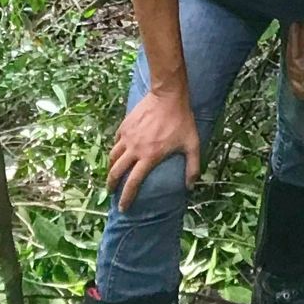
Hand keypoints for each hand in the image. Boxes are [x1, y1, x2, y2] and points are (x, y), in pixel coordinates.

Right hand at [108, 83, 200, 211]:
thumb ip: (192, 166)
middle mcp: (134, 149)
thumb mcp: (192, 144)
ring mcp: (127, 137)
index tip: (122, 208)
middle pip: (116, 172)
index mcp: (149, 157)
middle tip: (111, 192)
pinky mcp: (125, 125)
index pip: (133, 183)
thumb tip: (190, 186)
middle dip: (111, 185)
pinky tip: (118, 151)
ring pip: (112, 156)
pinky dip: (115, 149)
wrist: (168, 95)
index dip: (126, 198)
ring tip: (112, 173)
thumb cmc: (181, 120)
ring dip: (111, 168)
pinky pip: (116, 141)